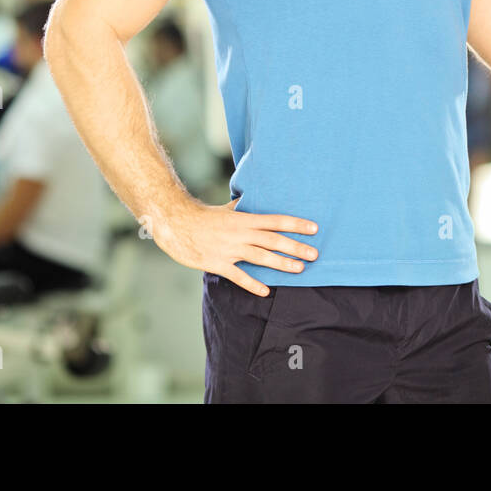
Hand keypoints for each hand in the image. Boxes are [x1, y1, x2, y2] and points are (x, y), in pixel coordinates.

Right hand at [152, 196, 318, 295]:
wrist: (175, 223)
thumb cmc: (201, 216)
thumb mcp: (225, 209)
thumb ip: (240, 207)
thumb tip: (251, 199)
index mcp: (244, 219)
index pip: (275, 220)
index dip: (296, 224)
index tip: (314, 228)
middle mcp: (240, 233)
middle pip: (273, 240)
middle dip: (295, 247)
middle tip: (314, 254)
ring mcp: (229, 249)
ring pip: (260, 257)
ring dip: (281, 264)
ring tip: (299, 269)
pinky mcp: (217, 263)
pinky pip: (238, 276)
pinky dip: (252, 284)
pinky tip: (266, 291)